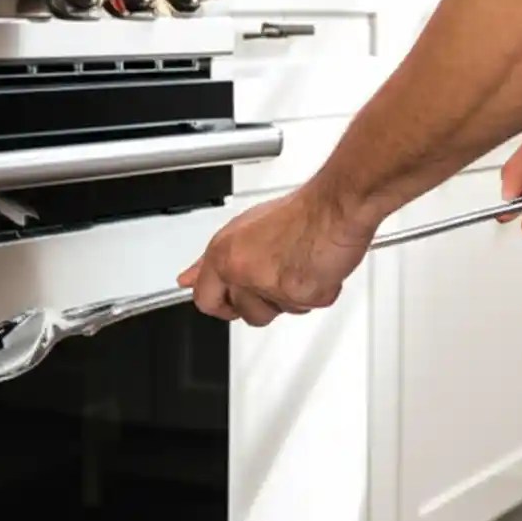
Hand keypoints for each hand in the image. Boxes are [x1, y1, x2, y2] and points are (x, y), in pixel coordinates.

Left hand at [176, 184, 376, 326]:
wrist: (333, 207)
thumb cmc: (297, 212)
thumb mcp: (243, 229)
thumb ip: (212, 261)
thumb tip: (188, 279)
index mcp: (224, 255)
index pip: (204, 298)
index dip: (219, 303)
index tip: (225, 303)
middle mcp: (243, 273)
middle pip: (243, 312)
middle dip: (259, 302)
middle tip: (274, 276)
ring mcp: (272, 287)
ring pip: (274, 312)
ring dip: (286, 298)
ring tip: (296, 265)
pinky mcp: (302, 297)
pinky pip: (303, 308)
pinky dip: (312, 293)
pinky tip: (313, 268)